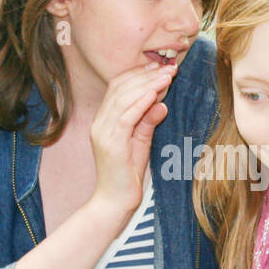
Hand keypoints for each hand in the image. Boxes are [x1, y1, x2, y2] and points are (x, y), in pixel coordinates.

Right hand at [88, 62, 175, 216]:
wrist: (115, 201)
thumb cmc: (128, 173)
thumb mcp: (141, 141)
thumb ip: (148, 121)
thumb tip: (161, 103)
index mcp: (104, 119)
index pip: (118, 86)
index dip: (139, 73)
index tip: (160, 67)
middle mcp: (99, 122)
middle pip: (120, 88)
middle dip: (146, 75)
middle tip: (169, 67)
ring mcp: (102, 132)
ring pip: (123, 98)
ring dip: (147, 84)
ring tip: (167, 76)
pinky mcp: (110, 143)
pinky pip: (125, 117)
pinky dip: (140, 103)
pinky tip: (154, 94)